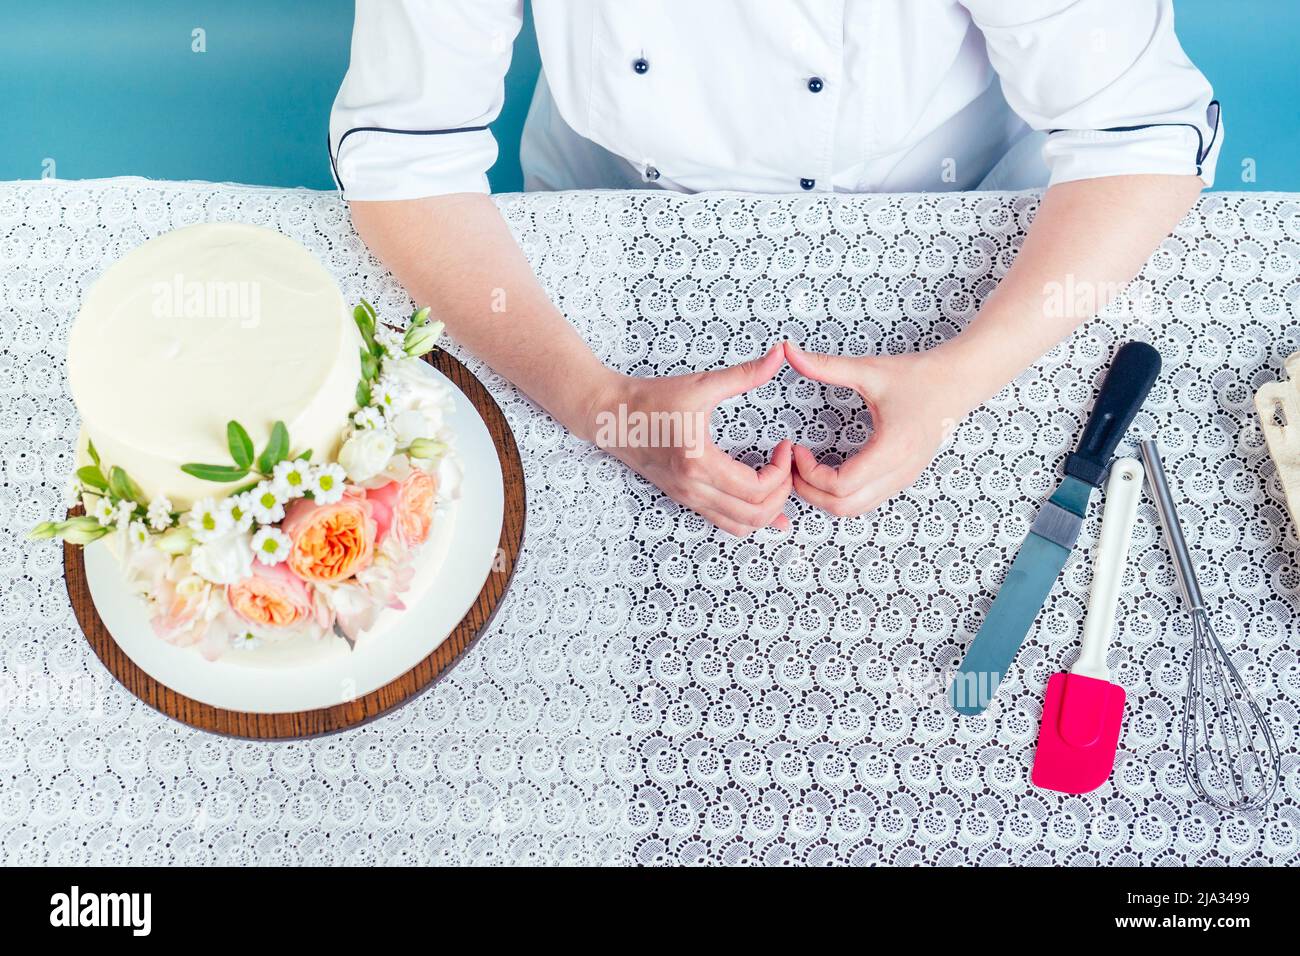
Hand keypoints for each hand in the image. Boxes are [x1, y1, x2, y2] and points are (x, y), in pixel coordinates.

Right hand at [588, 345, 792, 535]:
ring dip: (767, 511)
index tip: (783, 447)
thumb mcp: (701, 385)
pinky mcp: (686, 498)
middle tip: (787, 466)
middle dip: (781, 494)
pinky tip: (764, 504)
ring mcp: (688, 498)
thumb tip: (780, 355)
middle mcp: (693, 488)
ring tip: (777, 482)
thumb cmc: (651, 400)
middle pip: (754, 515)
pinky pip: (724, 522)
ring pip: (740, 526)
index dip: (781, 472)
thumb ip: (744, 374)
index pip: (755, 488)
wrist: (611, 416)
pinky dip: (749, 517)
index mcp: (697, 462)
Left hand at [784, 341, 977, 516]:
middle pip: (843, 507)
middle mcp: (899, 471)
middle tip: (792, 464)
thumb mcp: (870, 369)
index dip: (810, 474)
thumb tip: (789, 351)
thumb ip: (826, 365)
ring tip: (806, 468)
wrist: (959, 383)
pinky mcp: (901, 478)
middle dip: (810, 491)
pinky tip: (828, 468)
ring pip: (854, 509)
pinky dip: (841, 494)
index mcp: (892, 448)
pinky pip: (865, 501)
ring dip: (824, 496)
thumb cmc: (919, 377)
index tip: (797, 449)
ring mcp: (902, 479)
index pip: (841, 485)